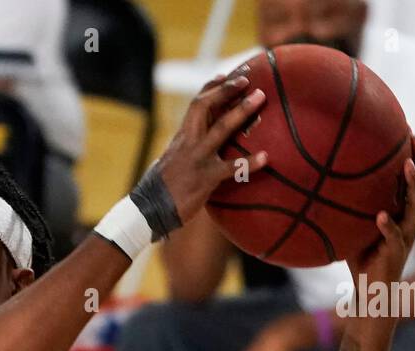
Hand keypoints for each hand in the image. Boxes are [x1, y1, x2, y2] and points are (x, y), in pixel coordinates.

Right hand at [143, 74, 268, 225]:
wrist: (148, 210)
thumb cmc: (161, 190)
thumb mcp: (171, 162)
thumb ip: (185, 150)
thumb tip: (198, 146)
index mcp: (181, 138)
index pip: (196, 105)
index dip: (211, 88)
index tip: (226, 75)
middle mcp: (188, 143)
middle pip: (205, 106)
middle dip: (226, 90)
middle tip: (247, 79)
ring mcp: (197, 159)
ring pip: (221, 128)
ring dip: (241, 111)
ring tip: (260, 97)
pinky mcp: (205, 179)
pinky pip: (231, 168)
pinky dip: (249, 163)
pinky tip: (265, 158)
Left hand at [346, 135, 414, 289]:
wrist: (370, 289)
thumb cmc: (361, 255)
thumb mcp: (355, 225)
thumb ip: (350, 206)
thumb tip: (325, 180)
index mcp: (401, 211)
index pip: (413, 180)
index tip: (409, 132)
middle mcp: (408, 219)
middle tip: (414, 139)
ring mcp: (405, 234)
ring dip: (411, 185)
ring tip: (406, 166)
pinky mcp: (396, 252)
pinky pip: (393, 236)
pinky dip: (388, 225)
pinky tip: (381, 215)